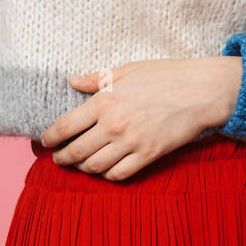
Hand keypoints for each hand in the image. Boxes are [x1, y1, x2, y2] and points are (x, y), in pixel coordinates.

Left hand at [39, 56, 243, 180]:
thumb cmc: (165, 75)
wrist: (200, 91)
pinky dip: (107, 175)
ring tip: (79, 164)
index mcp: (105, 100)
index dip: (50, 138)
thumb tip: (73, 81)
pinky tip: (104, 169)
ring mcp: (131, 142)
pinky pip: (119, 174)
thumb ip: (97, 78)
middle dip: (62, 157)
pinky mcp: (148, 155)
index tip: (46, 142)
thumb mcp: (128, 70)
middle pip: (76, 151)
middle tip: (58, 158)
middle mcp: (113, 124)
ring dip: (82, 168)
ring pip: (95, 166)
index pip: (65, 126)